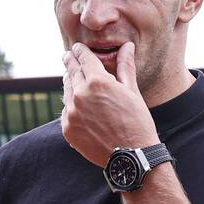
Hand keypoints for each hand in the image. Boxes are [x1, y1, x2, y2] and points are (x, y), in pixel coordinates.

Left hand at [60, 41, 158, 168]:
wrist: (131, 156)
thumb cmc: (137, 122)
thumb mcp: (132, 91)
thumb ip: (125, 67)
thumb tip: (127, 46)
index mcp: (97, 81)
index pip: (84, 58)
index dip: (80, 51)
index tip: (77, 48)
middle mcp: (80, 95)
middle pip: (71, 72)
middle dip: (70, 62)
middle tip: (67, 56)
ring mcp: (72, 113)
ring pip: (67, 91)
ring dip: (69, 82)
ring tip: (70, 77)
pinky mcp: (68, 129)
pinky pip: (66, 111)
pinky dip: (70, 105)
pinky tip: (75, 104)